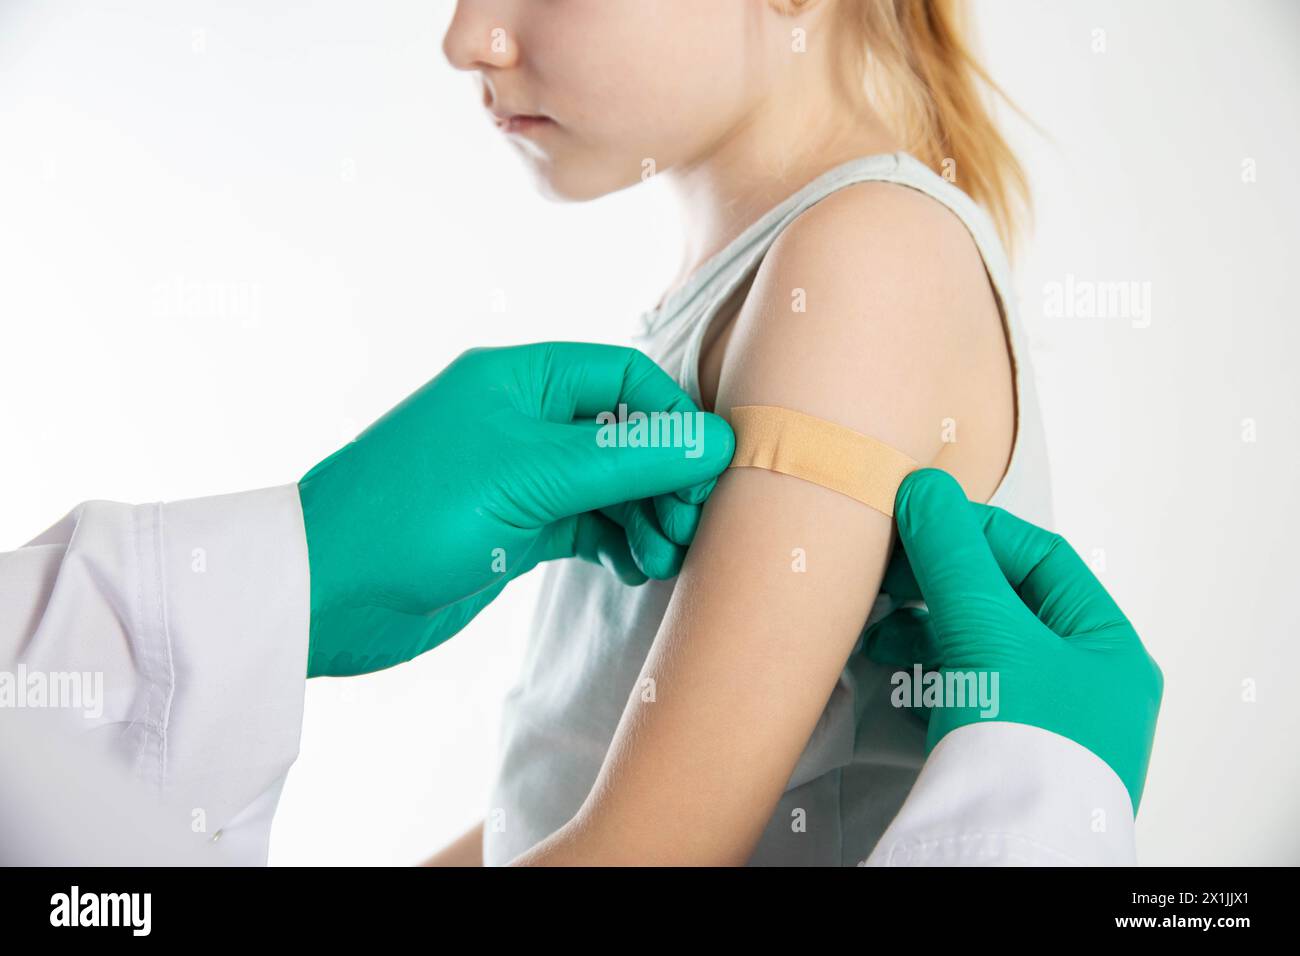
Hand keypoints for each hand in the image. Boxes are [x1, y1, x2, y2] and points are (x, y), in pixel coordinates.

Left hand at [299, 342, 733, 675]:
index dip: (675, 419)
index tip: (709, 470)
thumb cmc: (414, 514)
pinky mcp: (516, 529)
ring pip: (613, 484)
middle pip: (627, 432)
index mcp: (519, 379)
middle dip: (667, 476)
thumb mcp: (529, 476)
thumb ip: (628, 457)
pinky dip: (620, 543)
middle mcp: (524, 420)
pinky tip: (636, 568)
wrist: (328, 593)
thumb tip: (715, 440)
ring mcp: (521, 477)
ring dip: (649, 516)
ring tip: (666, 555)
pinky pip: (589, 525)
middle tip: (688, 525)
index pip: (625, 377)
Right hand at [863, 468, 1162, 809]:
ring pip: (978, 653)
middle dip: (940, 587)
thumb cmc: (1024, 745)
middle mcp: (1085, 685)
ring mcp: (1044, 725)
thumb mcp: (987, 632)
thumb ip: (952, 554)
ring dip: (924, 632)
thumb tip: (923, 487)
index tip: (919, 523)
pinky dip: (924, 677)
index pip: (1040, 560)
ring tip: (876, 629)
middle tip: (888, 574)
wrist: (1006, 853)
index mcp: (1108, 649)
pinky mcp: (1003, 758)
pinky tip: (890, 673)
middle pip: (1005, 605)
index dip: (976, 533)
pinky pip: (963, 698)